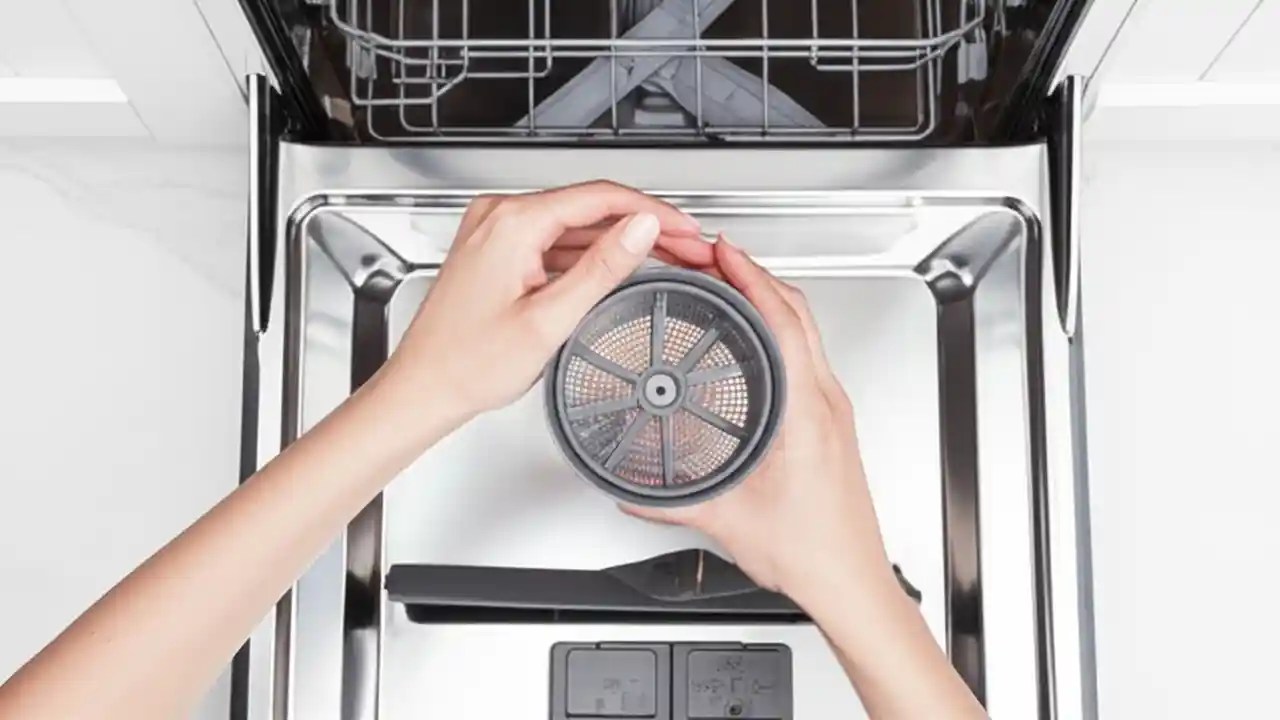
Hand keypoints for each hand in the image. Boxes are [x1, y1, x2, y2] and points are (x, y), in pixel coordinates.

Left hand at [380, 181, 709, 429]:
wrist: (423, 388)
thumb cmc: (467, 363)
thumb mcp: (549, 318)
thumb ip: (602, 268)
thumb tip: (641, 228)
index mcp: (512, 222)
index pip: (601, 198)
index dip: (653, 211)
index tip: (686, 228)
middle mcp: (499, 216)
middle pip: (589, 207)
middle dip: (642, 226)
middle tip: (686, 247)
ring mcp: (494, 232)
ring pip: (573, 225)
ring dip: (618, 241)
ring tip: (663, 260)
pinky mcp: (494, 252)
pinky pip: (552, 241)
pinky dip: (587, 255)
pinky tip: (614, 270)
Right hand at [627, 239, 900, 609]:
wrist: (853, 582)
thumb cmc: (814, 553)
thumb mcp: (728, 521)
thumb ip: (673, 503)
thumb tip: (635, 488)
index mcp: (807, 414)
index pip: (784, 323)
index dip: (751, 279)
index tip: (724, 254)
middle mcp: (828, 404)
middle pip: (800, 314)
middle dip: (758, 275)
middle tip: (717, 257)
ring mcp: (835, 410)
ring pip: (808, 331)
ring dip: (772, 299)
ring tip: (732, 284)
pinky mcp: (833, 423)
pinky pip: (809, 355)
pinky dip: (781, 328)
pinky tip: (756, 337)